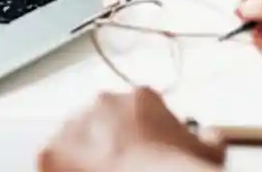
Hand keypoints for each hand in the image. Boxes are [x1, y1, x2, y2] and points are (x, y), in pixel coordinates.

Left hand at [39, 89, 224, 171]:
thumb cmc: (179, 170)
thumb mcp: (209, 151)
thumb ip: (208, 137)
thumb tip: (211, 136)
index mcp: (140, 98)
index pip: (135, 111)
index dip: (139, 136)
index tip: (143, 154)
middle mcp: (103, 103)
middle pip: (100, 122)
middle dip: (108, 144)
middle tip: (119, 169)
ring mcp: (73, 126)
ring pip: (73, 141)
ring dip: (83, 159)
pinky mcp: (50, 154)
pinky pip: (51, 165)